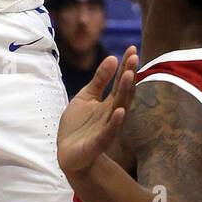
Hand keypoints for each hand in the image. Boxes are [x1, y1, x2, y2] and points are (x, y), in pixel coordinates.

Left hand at [57, 47, 136, 179]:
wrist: (67, 153)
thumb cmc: (78, 125)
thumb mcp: (86, 97)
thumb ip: (99, 80)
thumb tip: (112, 57)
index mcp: (108, 103)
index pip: (120, 81)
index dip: (126, 65)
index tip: (132, 48)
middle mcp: (111, 114)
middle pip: (122, 92)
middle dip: (128, 75)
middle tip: (134, 57)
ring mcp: (106, 128)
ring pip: (118, 108)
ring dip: (124, 93)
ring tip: (129, 76)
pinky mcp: (98, 143)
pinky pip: (108, 132)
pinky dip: (115, 122)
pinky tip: (120, 111)